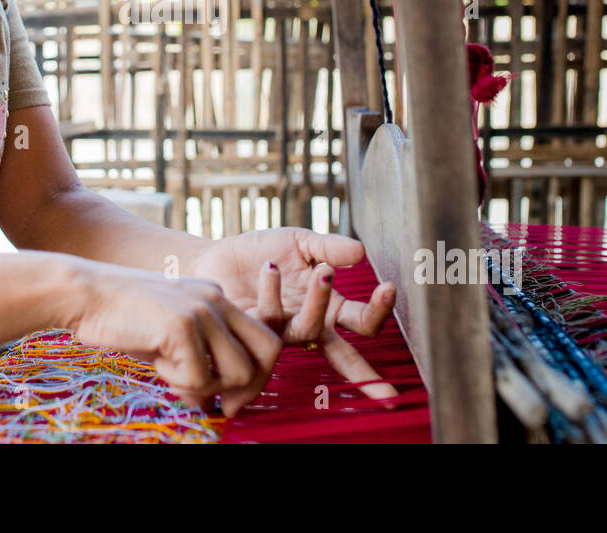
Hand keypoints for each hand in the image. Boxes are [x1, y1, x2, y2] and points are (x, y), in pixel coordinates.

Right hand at [63, 261, 281, 417]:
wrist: (86, 295)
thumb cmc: (123, 318)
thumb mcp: (171, 333)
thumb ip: (201, 356)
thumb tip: (219, 401)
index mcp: (218, 298)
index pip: (266, 339)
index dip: (258, 375)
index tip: (233, 400)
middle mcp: (218, 299)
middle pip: (269, 352)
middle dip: (250, 388)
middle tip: (222, 406)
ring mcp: (203, 310)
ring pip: (238, 371)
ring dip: (206, 387)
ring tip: (173, 374)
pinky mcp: (183, 326)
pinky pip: (199, 378)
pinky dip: (176, 381)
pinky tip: (155, 361)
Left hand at [189, 229, 398, 401]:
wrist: (217, 256)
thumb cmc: (261, 252)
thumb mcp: (300, 241)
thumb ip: (329, 246)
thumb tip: (361, 252)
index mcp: (326, 305)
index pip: (363, 321)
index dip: (379, 309)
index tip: (389, 287)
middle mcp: (308, 325)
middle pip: (343, 352)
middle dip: (363, 365)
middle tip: (372, 332)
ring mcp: (281, 332)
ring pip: (310, 329)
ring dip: (320, 299)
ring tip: (322, 270)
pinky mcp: (254, 331)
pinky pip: (270, 316)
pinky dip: (273, 288)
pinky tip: (270, 267)